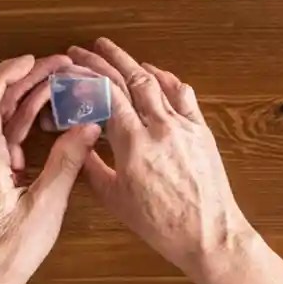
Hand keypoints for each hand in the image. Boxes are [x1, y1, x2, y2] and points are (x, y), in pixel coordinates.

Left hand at [0, 54, 99, 283]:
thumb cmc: (7, 252)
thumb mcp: (45, 206)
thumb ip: (66, 162)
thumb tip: (87, 127)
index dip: (7, 73)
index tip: (34, 59)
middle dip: (26, 80)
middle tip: (58, 66)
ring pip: (3, 120)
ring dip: (28, 100)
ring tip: (60, 84)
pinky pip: (8, 139)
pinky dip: (28, 123)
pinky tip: (50, 119)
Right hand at [69, 38, 254, 277]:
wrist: (209, 235)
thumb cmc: (161, 224)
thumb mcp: (115, 200)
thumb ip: (93, 166)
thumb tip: (78, 144)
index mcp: (134, 144)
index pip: (108, 94)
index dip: (88, 74)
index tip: (73, 64)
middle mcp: (160, 127)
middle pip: (130, 79)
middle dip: (106, 59)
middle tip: (87, 48)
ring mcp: (183, 126)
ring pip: (156, 82)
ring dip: (133, 63)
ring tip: (115, 53)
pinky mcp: (201, 130)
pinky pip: (183, 94)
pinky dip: (166, 78)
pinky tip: (154, 73)